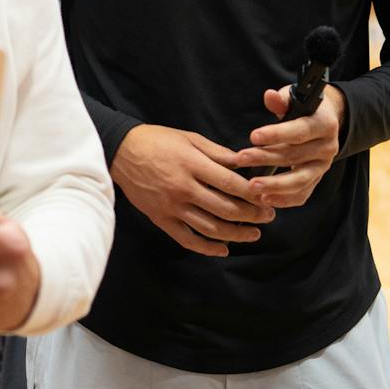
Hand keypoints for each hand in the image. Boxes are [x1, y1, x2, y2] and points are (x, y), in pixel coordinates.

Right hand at [110, 124, 275, 257]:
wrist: (121, 152)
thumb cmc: (157, 141)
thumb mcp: (190, 139)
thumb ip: (218, 153)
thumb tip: (245, 162)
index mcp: (192, 165)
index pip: (231, 184)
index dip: (254, 193)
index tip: (269, 197)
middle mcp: (183, 189)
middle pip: (225, 209)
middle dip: (252, 215)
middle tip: (268, 216)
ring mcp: (172, 207)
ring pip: (210, 228)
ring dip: (236, 234)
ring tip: (254, 234)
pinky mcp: (161, 219)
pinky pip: (187, 239)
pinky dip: (207, 248)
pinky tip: (223, 249)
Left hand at [233, 85, 346, 207]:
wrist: (325, 122)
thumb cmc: (305, 108)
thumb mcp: (295, 98)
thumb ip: (282, 100)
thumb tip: (269, 96)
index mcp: (325, 124)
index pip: (300, 131)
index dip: (276, 134)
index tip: (253, 136)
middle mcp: (328, 148)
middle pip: (295, 156)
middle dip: (265, 158)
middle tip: (241, 158)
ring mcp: (323, 167)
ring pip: (299, 180)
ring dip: (274, 185)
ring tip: (251, 187)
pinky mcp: (316, 180)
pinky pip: (301, 194)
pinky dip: (283, 200)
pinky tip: (264, 199)